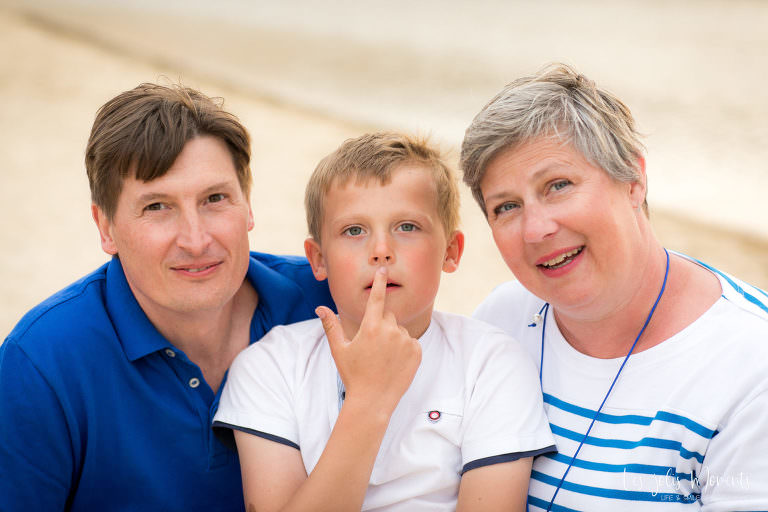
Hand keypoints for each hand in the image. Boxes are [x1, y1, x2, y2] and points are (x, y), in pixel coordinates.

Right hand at [315, 266, 421, 414]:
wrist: (373, 401)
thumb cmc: (353, 375)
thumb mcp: (340, 350)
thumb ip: (331, 326)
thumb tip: (319, 308)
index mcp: (371, 327)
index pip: (377, 298)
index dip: (380, 282)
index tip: (383, 269)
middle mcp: (390, 331)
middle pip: (388, 316)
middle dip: (381, 324)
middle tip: (372, 346)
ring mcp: (406, 341)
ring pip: (399, 330)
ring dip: (393, 337)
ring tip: (383, 358)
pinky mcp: (417, 352)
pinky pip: (410, 342)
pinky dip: (404, 348)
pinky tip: (394, 363)